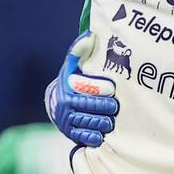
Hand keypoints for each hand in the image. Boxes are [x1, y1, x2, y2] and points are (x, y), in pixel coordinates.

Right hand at [45, 32, 118, 147]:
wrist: (59, 104)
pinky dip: (94, 137)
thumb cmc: (72, 82)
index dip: (99, 91)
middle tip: (115, 107)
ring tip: (111, 121)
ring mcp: (68, 122)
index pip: (85, 90)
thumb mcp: (72, 65)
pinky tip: (102, 135)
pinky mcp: (72, 135)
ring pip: (88, 124)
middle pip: (88, 108)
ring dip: (102, 123)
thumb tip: (90, 35)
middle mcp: (66, 106)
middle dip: (104, 108)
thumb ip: (80, 50)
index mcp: (67, 88)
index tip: (111, 90)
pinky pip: (84, 138)